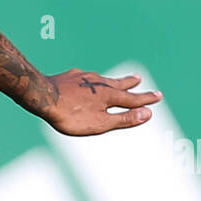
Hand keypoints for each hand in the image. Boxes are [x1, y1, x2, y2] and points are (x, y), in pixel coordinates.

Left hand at [33, 69, 161, 136]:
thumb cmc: (71, 115)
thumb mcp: (100, 123)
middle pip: (119, 84)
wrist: (43, 97)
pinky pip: (85, 78)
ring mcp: (85, 78)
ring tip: (118, 80)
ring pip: (103, 79)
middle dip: (131, 84)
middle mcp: (100, 84)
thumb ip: (123, 119)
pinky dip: (91, 81)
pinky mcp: (71, 77)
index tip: (158, 96)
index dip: (145, 100)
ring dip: (113, 80)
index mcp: (109, 96)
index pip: (132, 99)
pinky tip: (86, 81)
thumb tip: (148, 114)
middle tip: (140, 80)